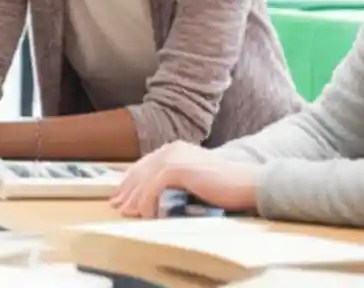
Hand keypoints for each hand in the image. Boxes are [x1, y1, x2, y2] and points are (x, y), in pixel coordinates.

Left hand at [109, 141, 259, 217]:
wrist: (246, 183)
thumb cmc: (225, 186)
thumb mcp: (194, 179)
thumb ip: (175, 182)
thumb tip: (154, 197)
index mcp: (175, 148)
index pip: (144, 165)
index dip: (130, 181)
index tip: (121, 196)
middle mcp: (171, 148)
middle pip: (139, 171)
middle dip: (127, 191)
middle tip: (117, 207)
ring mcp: (173, 156)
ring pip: (143, 180)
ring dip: (135, 200)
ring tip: (129, 215)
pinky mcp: (177, 168)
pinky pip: (152, 188)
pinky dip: (147, 203)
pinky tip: (147, 215)